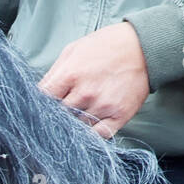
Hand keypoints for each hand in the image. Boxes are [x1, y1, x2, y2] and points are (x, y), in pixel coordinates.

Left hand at [38, 22, 150, 137]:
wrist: (145, 46)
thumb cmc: (106, 46)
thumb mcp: (73, 50)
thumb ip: (53, 74)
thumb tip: (37, 95)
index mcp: (70, 75)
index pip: (43, 101)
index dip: (39, 106)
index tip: (42, 107)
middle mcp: (85, 93)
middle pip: (58, 117)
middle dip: (57, 115)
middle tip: (64, 108)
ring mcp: (103, 106)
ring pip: (76, 127)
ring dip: (76, 123)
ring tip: (83, 110)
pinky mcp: (119, 116)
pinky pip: (98, 136)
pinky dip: (92, 134)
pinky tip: (92, 123)